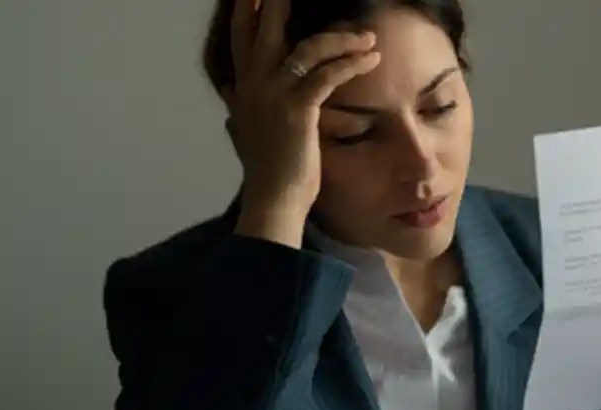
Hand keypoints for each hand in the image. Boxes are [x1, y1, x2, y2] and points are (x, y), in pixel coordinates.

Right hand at [224, 0, 380, 246]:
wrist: (274, 199)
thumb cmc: (267, 171)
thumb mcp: (245, 132)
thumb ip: (239, 108)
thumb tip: (228, 95)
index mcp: (243, 88)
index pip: (240, 37)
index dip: (247, 11)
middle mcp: (254, 85)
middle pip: (264, 29)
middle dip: (278, 3)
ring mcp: (274, 95)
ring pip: (308, 48)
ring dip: (342, 38)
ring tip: (368, 37)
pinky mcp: (298, 109)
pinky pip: (329, 74)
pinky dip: (353, 63)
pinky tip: (372, 59)